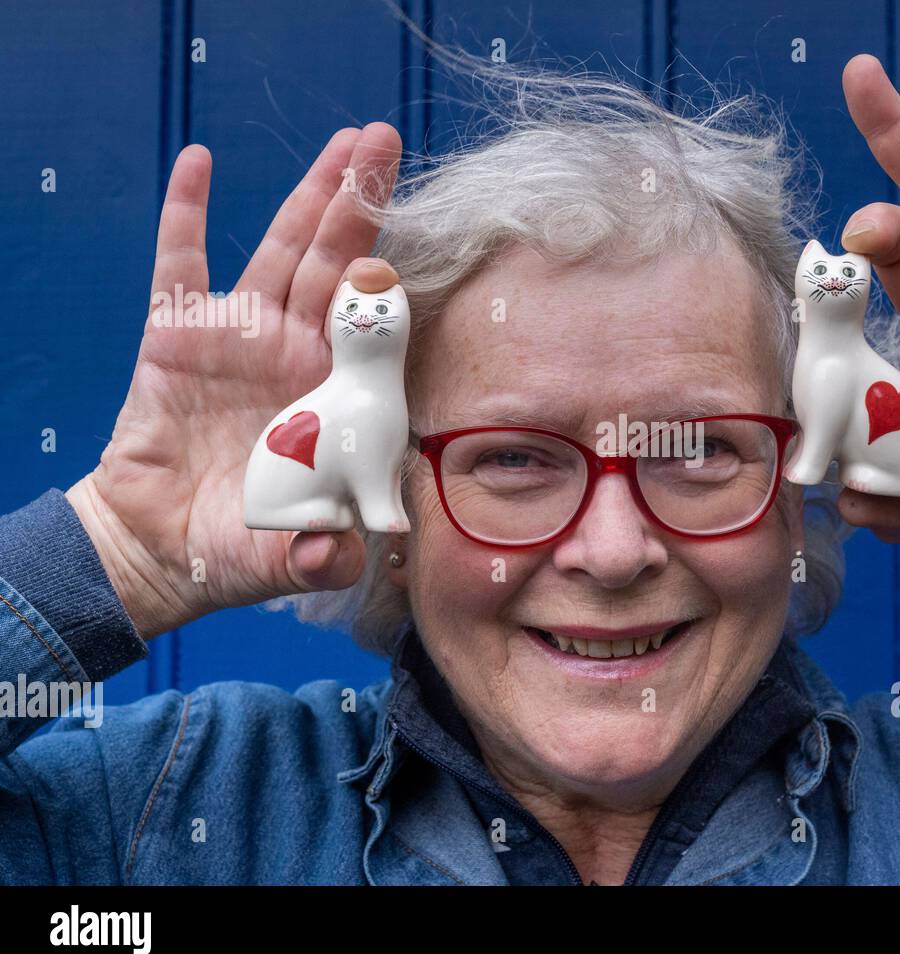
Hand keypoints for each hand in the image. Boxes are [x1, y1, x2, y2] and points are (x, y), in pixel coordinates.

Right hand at [66, 124, 401, 638]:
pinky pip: (180, 263)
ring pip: (281, 250)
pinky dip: (185, 213)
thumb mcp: (291, 556)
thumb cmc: (242, 546)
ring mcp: (239, 336)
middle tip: (388, 141)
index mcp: (334, 393)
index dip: (395, 275)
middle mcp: (295, 351)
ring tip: (342, 142)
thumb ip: (323, 555)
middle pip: (337, 263)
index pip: (374, 321)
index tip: (430, 222)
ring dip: (308, 194)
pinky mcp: (177, 335)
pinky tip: (198, 161)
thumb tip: (339, 559)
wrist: (163, 547)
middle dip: (363, 203)